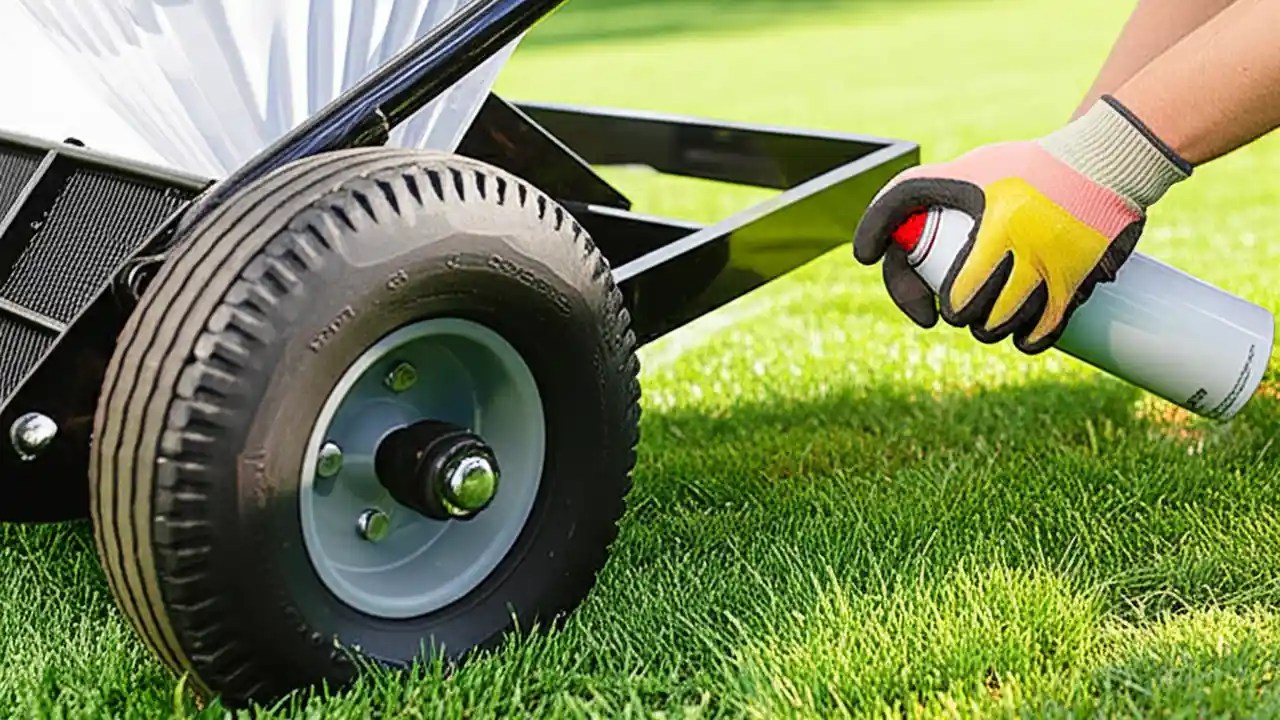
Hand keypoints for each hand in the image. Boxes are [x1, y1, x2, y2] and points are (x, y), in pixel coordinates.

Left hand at [854, 96, 1191, 353]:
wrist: (1108, 162)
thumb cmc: (1023, 168)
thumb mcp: (963, 169)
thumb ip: (908, 195)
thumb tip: (865, 254)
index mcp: (992, 218)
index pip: (938, 272)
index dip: (918, 298)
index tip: (926, 311)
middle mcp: (1025, 242)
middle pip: (969, 308)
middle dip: (959, 315)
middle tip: (961, 309)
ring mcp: (1057, 263)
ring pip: (1004, 324)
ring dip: (989, 329)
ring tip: (987, 321)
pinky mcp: (1085, 277)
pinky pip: (1047, 328)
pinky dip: (1028, 339)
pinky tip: (1021, 337)